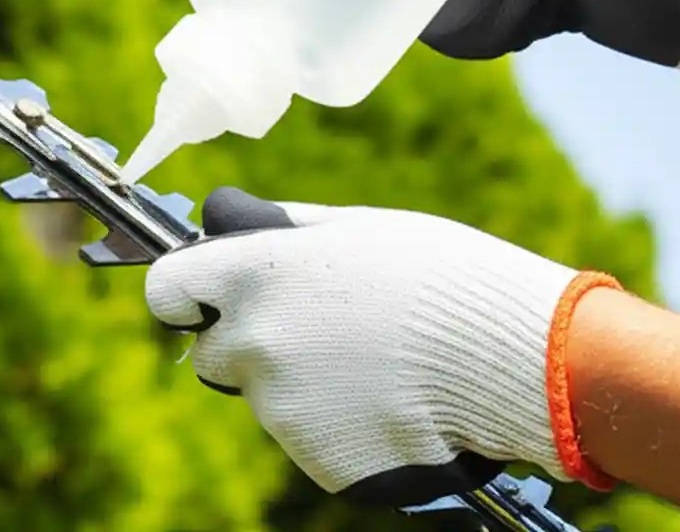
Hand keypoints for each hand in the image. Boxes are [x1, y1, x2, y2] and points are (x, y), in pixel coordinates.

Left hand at [146, 188, 615, 505]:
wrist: (514, 358)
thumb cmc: (439, 275)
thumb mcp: (353, 228)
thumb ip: (278, 231)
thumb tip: (223, 219)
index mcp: (252, 276)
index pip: (165, 290)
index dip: (186, 294)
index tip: (205, 297)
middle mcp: (253, 343)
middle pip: (212, 352)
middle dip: (249, 342)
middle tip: (320, 330)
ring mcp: (281, 409)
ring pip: (266, 396)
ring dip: (300, 383)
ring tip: (374, 363)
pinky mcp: (316, 459)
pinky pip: (307, 438)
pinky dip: (334, 425)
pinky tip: (386, 400)